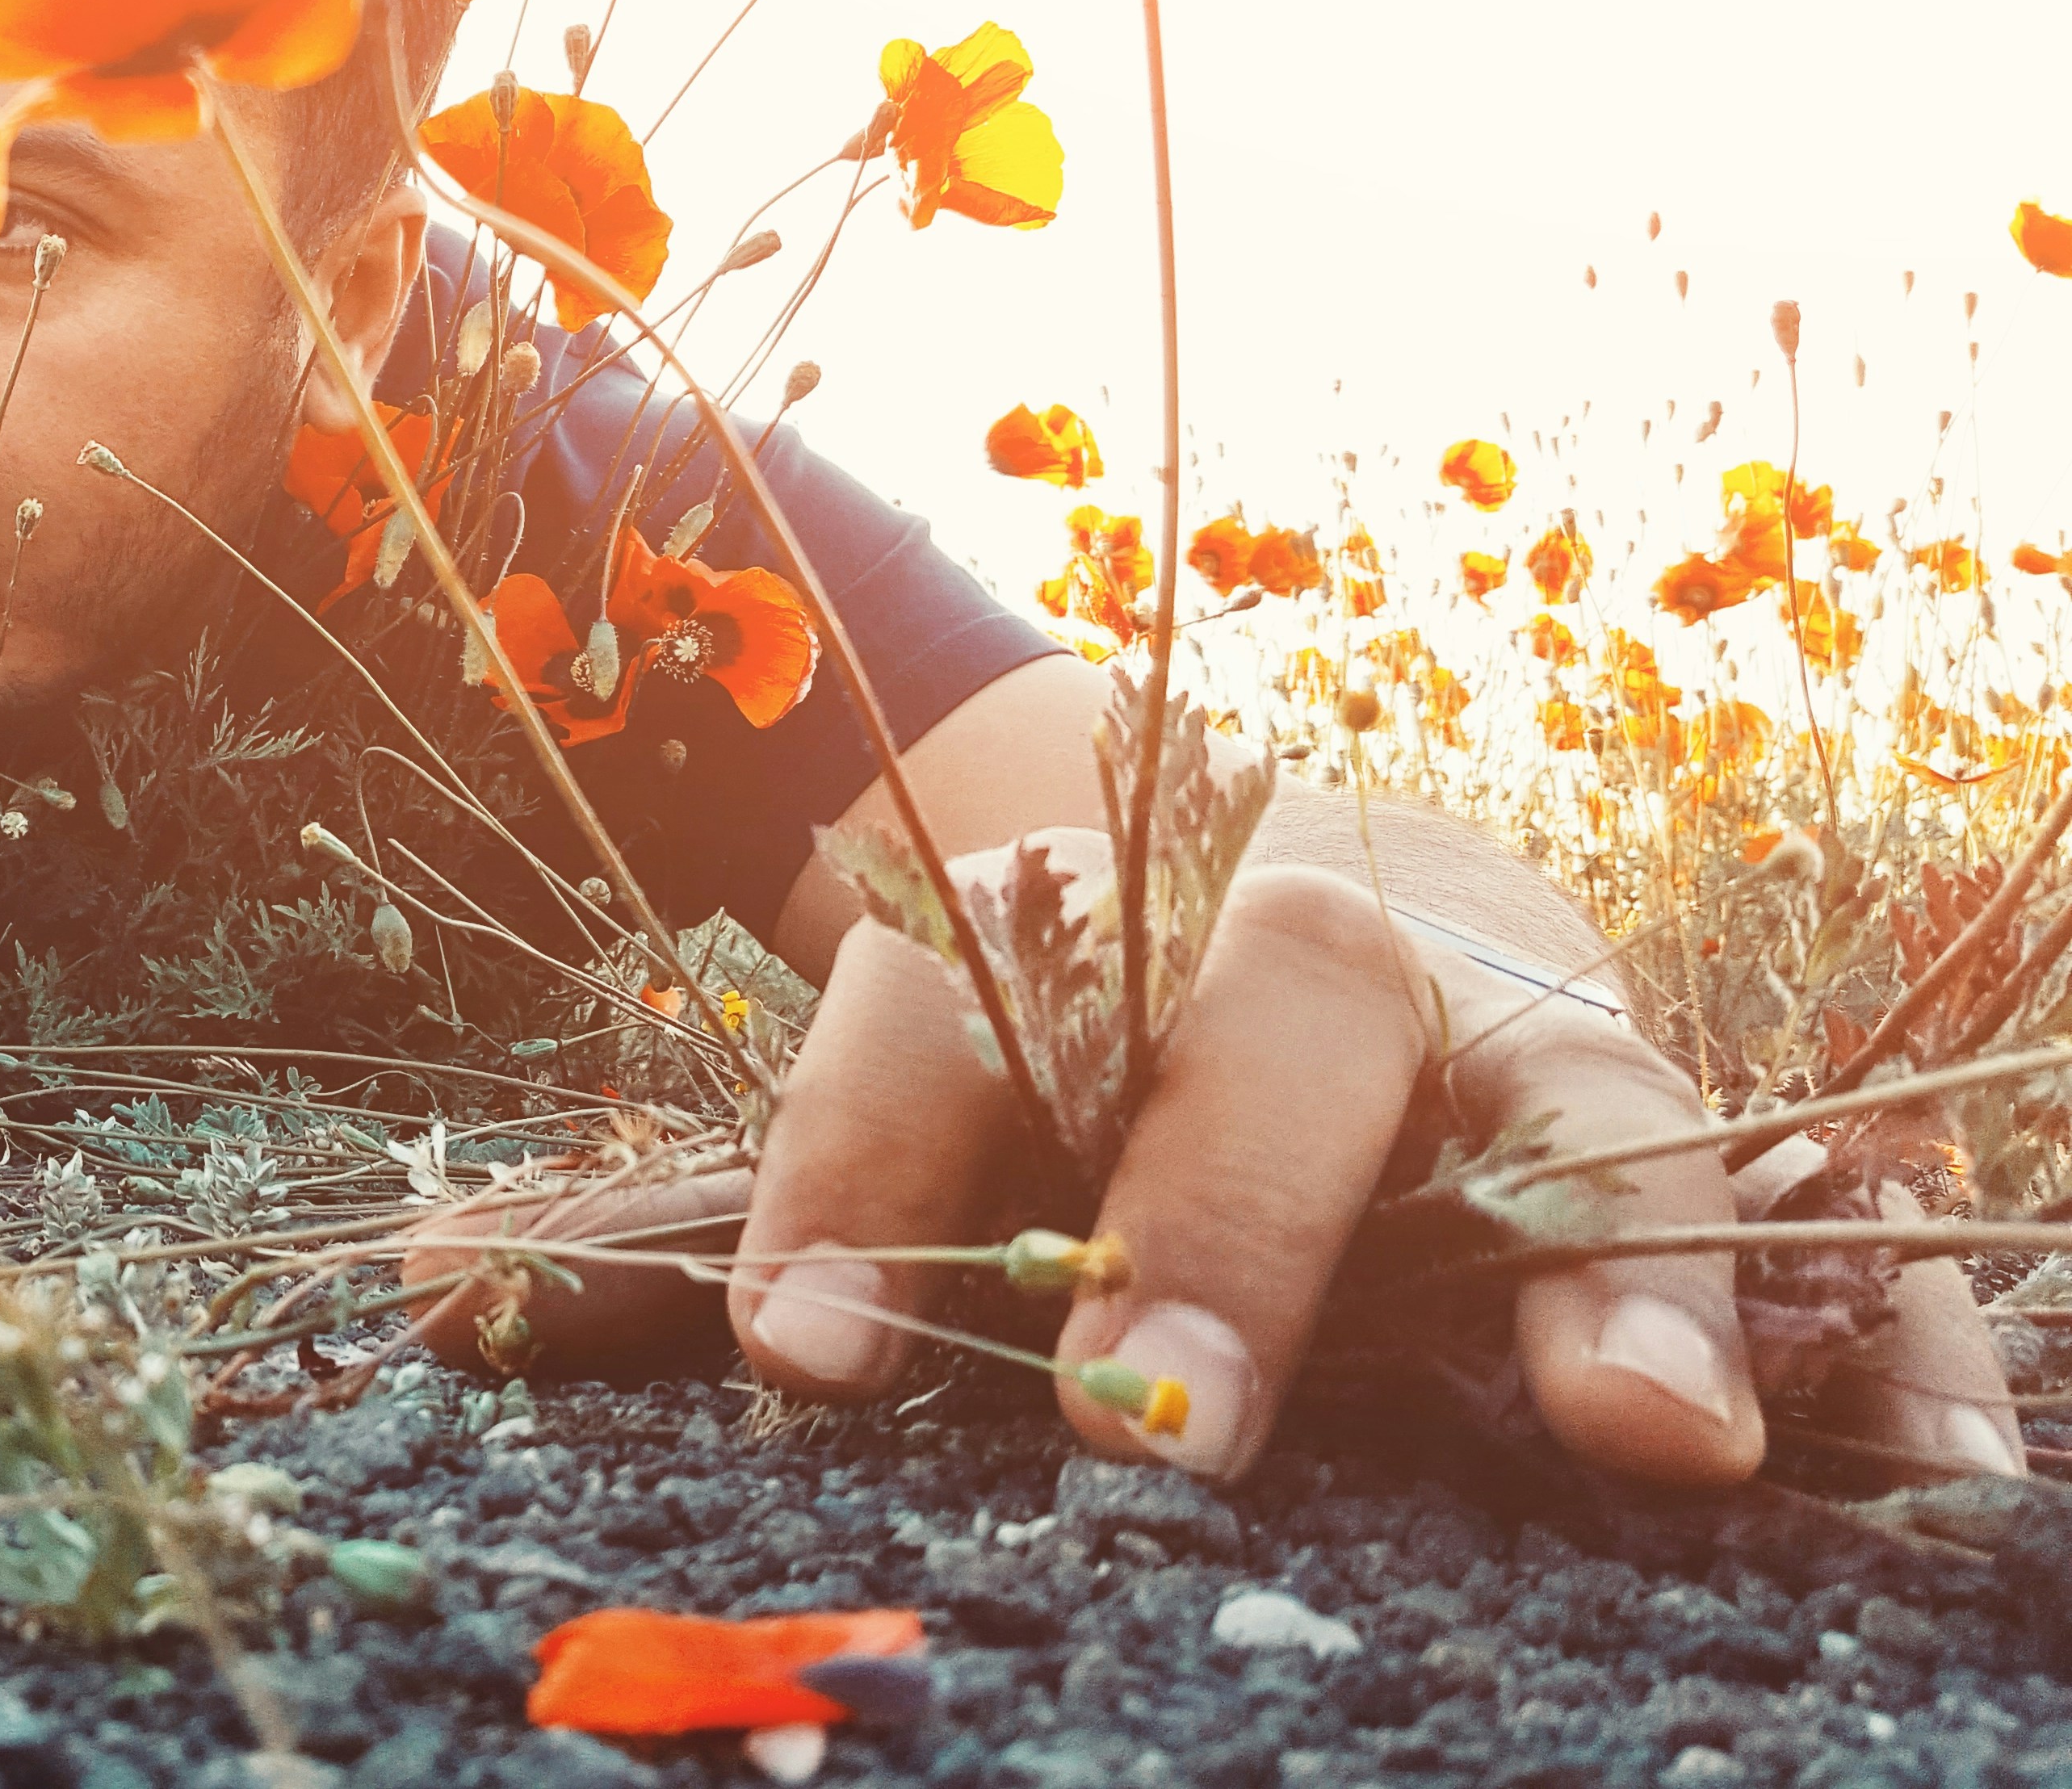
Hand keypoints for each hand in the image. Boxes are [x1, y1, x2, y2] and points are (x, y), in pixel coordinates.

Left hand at [411, 828, 2019, 1486]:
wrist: (1270, 859)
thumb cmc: (1060, 1032)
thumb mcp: (891, 1101)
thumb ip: (691, 1230)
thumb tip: (431, 1308)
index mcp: (1063, 923)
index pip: (930, 1024)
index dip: (847, 1174)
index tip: (786, 1364)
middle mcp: (1296, 952)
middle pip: (1266, 1034)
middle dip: (1211, 1219)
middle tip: (1146, 1420)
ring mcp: (1516, 1031)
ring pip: (1579, 1103)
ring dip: (1611, 1268)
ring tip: (1637, 1443)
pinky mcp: (1678, 1122)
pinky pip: (1816, 1211)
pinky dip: (1882, 1326)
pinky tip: (1903, 1475)